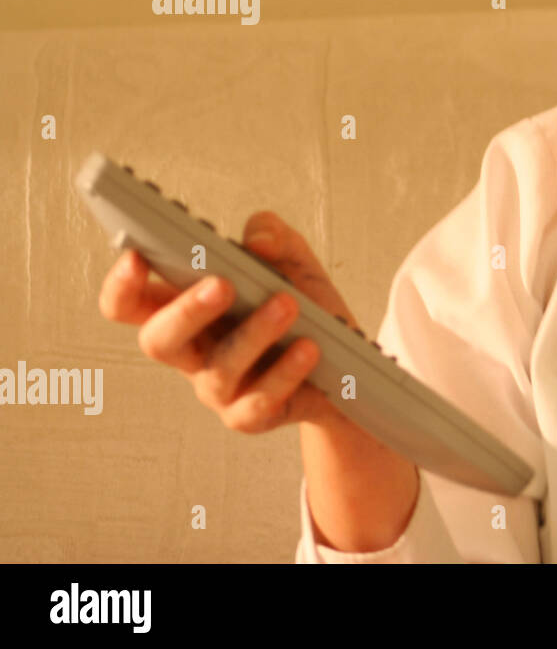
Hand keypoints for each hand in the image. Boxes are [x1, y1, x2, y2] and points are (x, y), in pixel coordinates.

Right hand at [98, 211, 353, 432]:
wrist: (343, 359)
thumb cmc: (302, 303)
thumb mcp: (291, 257)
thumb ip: (272, 234)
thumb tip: (257, 240)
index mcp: (183, 307)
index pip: (127, 303)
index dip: (121, 284)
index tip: (137, 256)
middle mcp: (190, 351)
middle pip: (157, 340)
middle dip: (186, 311)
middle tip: (223, 284)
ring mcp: (216, 387)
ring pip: (218, 368)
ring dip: (254, 333)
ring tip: (287, 304)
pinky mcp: (248, 415)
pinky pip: (259, 400)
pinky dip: (286, 371)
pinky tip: (308, 347)